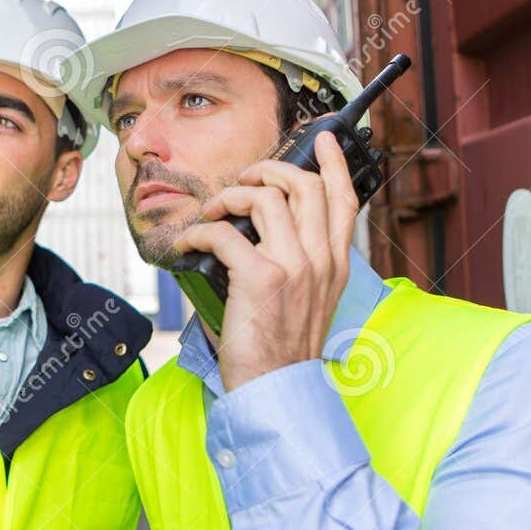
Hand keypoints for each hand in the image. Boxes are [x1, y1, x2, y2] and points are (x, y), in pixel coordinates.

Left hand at [172, 130, 358, 391]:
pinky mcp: (261, 278)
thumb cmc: (281, 351)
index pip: (344, 200)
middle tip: (243, 182)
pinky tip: (187, 245)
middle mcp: (320, 260)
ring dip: (230, 196)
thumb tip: (260, 238)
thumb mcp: (307, 303)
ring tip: (212, 213)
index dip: (333, 163)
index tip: (321, 139)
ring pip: (266, 197)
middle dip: (268, 170)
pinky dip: (198, 231)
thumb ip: (300, 268)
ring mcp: (294, 266)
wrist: (276, 390)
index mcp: (335, 266)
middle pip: (304, 185)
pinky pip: (224, 232)